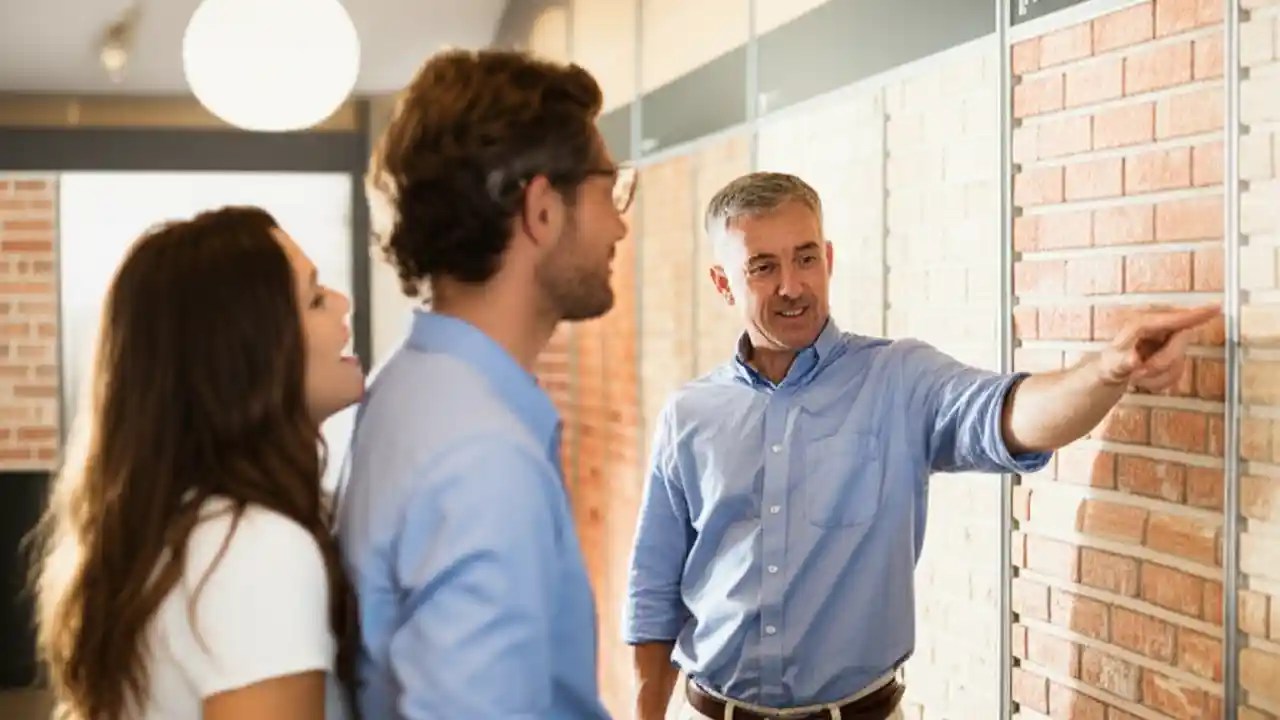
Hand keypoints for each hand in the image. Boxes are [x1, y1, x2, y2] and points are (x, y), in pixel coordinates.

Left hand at [1096, 304, 1220, 391]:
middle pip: (1180, 342)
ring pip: (1178, 361)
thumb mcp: (1110, 365)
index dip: (1196, 314)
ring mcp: (1166, 342)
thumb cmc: (1109, 365)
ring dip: (1159, 375)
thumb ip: (1121, 363)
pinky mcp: (1171, 354)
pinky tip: (1147, 378)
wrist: (1110, 374)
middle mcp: (1158, 329)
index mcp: (1142, 324)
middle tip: (1140, 373)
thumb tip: (1133, 360)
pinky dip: (1161, 380)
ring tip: (1138, 376)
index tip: (1216, 307)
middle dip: (1163, 363)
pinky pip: (1176, 371)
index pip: (1174, 318)